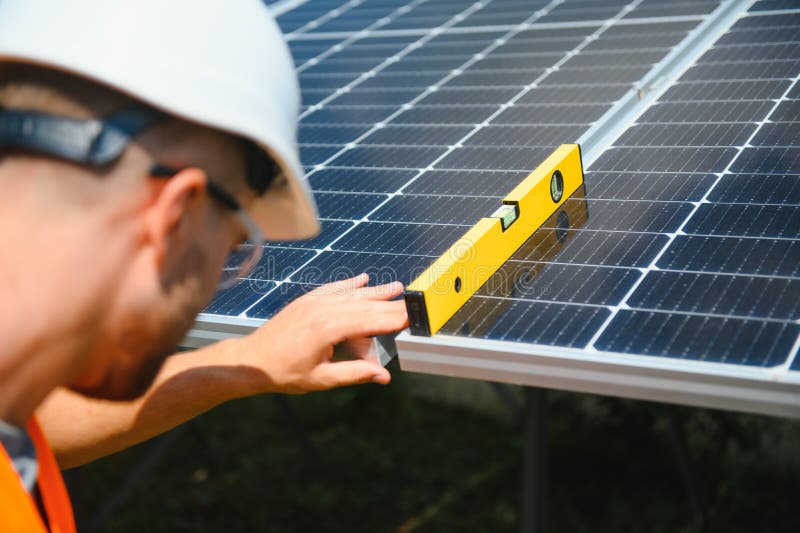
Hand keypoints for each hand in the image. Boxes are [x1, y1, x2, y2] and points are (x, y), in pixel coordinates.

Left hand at [231, 274, 407, 393]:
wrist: (251, 360)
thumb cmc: (284, 372)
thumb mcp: (322, 379)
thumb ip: (354, 374)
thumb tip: (383, 376)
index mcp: (328, 329)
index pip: (370, 322)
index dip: (393, 320)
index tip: (412, 318)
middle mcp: (323, 310)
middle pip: (365, 305)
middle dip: (391, 305)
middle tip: (413, 304)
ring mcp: (314, 302)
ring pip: (352, 294)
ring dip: (375, 291)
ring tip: (397, 288)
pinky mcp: (306, 301)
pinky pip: (333, 288)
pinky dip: (350, 284)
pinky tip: (363, 279)